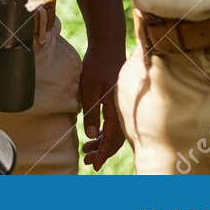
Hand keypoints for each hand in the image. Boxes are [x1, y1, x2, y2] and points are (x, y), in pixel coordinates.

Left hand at [78, 38, 126, 168]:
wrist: (108, 44)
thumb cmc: (97, 65)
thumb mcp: (89, 88)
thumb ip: (91, 112)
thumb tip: (91, 135)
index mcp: (116, 109)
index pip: (112, 140)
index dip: (103, 154)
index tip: (93, 164)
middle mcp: (122, 110)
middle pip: (115, 139)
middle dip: (102, 151)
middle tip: (87, 159)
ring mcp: (122, 105)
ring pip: (115, 131)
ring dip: (102, 142)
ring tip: (87, 148)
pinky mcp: (119, 99)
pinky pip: (115, 122)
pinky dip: (105, 131)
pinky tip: (95, 133)